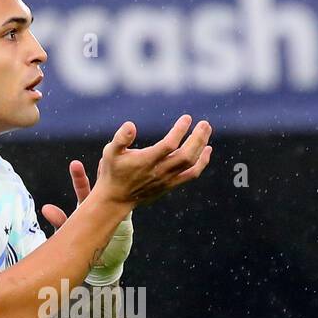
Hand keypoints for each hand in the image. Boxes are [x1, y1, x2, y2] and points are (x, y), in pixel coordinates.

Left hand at [42, 161, 131, 283]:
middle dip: (102, 171)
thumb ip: (59, 221)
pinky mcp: (125, 220)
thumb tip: (45, 209)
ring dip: (117, 179)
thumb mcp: (69, 233)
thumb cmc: (85, 246)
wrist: (105, 262)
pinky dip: (129, 195)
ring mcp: (115, 211)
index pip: (83, 189)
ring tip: (115, 166)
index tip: (75, 164)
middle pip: (102, 185)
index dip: (79, 177)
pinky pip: (127, 205)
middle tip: (101, 160)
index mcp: (87, 207)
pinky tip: (132, 185)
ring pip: (116, 192)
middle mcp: (102, 205)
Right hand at [87, 115, 212, 210]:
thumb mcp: (110, 152)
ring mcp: (167, 179)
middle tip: (204, 123)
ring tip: (206, 130)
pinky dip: (202, 162)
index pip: (169, 145)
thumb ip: (121, 138)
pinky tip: (207, 149)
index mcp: (146, 161)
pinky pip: (191, 174)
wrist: (116, 199)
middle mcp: (159, 171)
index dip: (180, 131)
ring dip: (201, 146)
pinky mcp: (171, 184)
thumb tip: (130, 125)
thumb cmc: (113, 172)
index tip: (187, 118)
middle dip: (198, 138)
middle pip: (186, 155)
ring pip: (191, 164)